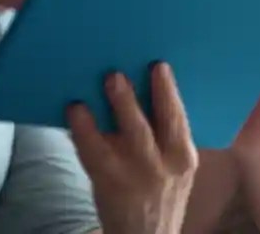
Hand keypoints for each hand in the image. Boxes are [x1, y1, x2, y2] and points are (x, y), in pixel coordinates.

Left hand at [69, 63, 197, 233]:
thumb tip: (139, 88)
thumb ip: (162, 138)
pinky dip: (84, 128)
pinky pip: (95, 152)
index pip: (179, 120)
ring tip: (110, 78)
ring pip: (133, 133)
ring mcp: (139, 176)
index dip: (169, 91)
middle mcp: (167, 166)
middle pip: (162, 121)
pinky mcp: (111, 184)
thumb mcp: (172, 169)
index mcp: (184, 158)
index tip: (159, 65)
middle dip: (153, 91)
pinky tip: (75, 110)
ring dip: (121, 103)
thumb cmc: (154, 194)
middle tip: (140, 65)